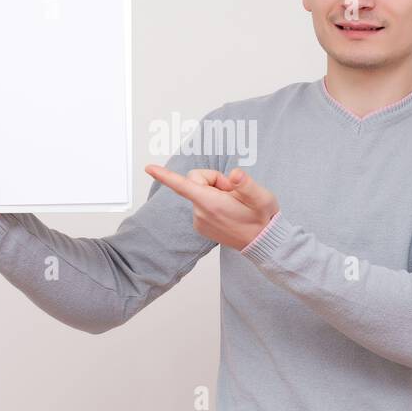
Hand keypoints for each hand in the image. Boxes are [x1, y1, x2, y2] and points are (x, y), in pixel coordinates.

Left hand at [144, 164, 278, 250]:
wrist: (263, 242)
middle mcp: (200, 214)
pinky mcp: (201, 225)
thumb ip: (246, 184)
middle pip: (196, 181)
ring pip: (199, 192)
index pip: (183, 186)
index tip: (148, 168)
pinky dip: (213, 202)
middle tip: (233, 191)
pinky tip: (228, 211)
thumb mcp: (262, 198)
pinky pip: (201, 203)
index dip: (165, 175)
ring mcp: (199, 221)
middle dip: (214, 180)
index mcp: (212, 204)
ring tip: (234, 205)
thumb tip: (234, 175)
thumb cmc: (263, 218)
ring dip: (215, 192)